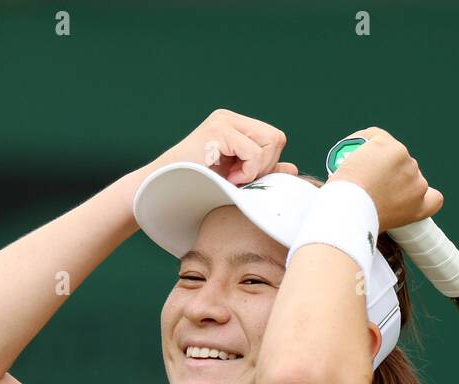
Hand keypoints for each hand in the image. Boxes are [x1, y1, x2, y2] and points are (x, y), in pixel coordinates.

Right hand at [150, 109, 297, 185]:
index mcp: (234, 125)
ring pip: (270, 142)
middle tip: (240, 179)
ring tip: (232, 177)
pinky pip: (253, 152)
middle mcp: (228, 118)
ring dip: (256, 168)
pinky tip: (228, 177)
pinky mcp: (217, 131)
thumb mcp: (238, 179)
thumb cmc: (199, 187)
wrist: (165, 191)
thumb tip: (293, 169)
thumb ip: (264, 171)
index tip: (245, 178)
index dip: (268, 162)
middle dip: (265, 165)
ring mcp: (222, 121)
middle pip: (276, 138)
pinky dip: (247, 171)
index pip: (274, 138)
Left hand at [328, 128, 442, 231]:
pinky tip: (351, 153)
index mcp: (419, 207)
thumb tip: (373, 197)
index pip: (433, 198)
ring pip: (391, 152)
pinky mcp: (388, 145)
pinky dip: (362, 142)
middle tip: (365, 182)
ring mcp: (405, 162)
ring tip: (356, 170)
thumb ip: (387, 210)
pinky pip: (374, 136)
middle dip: (388, 173)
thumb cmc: (355, 222)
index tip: (403, 195)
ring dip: (376, 156)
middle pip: (406, 172)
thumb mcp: (379, 223)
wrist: (347, 209)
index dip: (419, 193)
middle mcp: (418, 184)